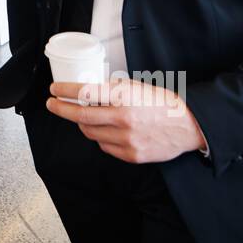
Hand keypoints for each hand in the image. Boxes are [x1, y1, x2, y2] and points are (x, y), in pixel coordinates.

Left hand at [46, 78, 207, 163]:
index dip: (64, 91)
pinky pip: (104, 146)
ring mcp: (127, 139)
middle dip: (61, 109)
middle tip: (53, 104)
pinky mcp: (131, 155)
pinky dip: (100, 138)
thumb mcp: (137, 87)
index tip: (54, 90)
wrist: (189, 126)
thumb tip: (88, 90)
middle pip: (81, 115)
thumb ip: (113, 89)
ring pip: (90, 132)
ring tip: (82, 116)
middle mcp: (123, 118)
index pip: (85, 93)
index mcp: (125, 97)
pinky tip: (104, 130)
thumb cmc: (163, 103)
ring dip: (82, 123)